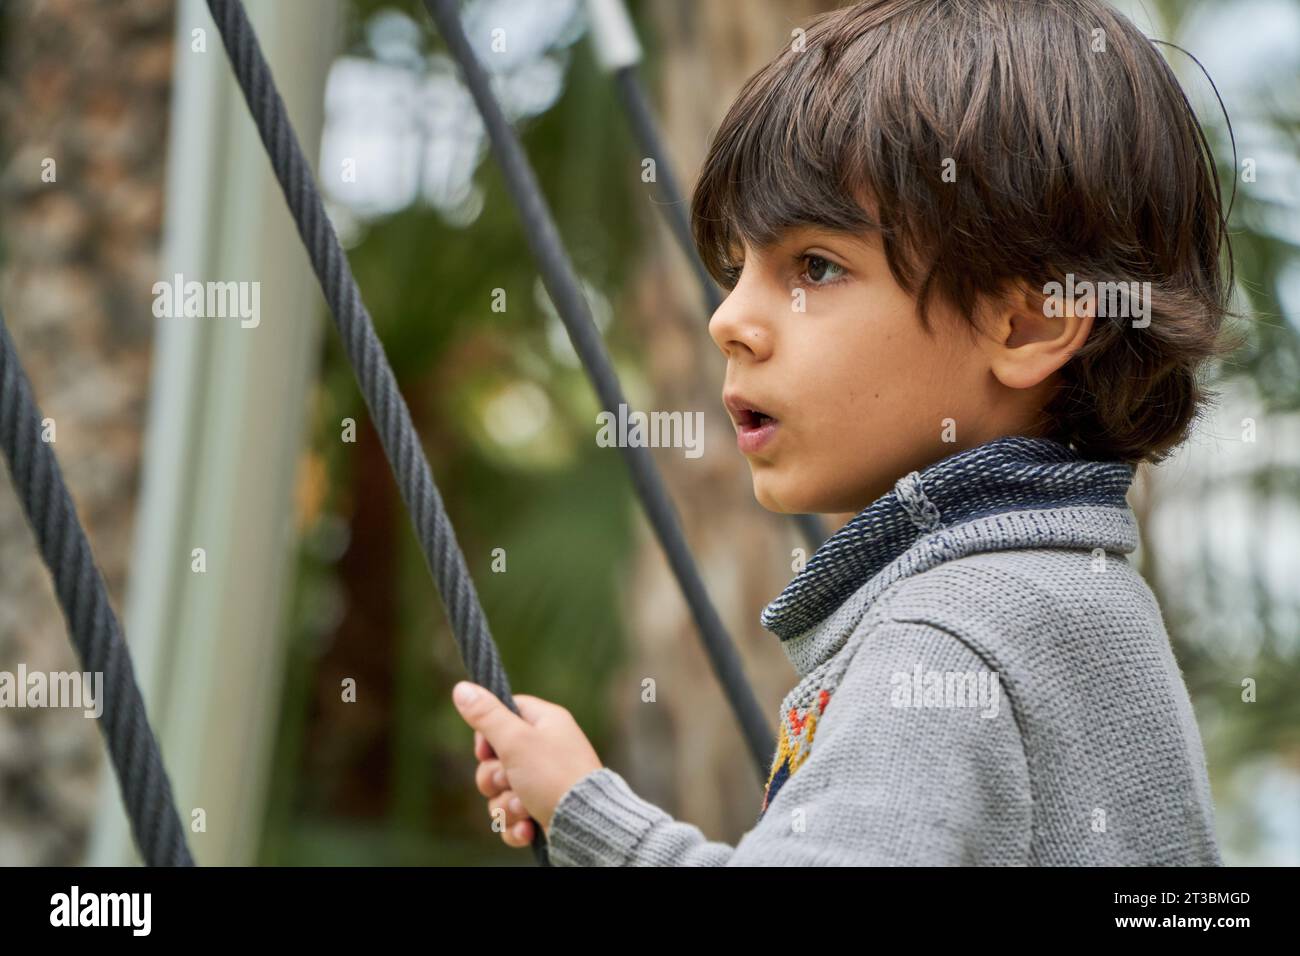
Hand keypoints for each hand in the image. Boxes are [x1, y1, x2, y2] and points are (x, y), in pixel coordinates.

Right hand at [451, 681, 602, 848]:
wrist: (585, 826)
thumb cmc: (552, 776)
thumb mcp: (516, 740)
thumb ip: (487, 715)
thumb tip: (461, 688)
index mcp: (545, 723)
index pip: (505, 713)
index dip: (487, 733)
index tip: (486, 750)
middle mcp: (546, 749)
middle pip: (495, 759)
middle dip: (495, 778)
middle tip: (509, 780)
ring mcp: (545, 782)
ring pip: (501, 792)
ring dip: (506, 805)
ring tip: (525, 808)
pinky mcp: (543, 811)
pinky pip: (513, 817)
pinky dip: (516, 825)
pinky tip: (528, 828)